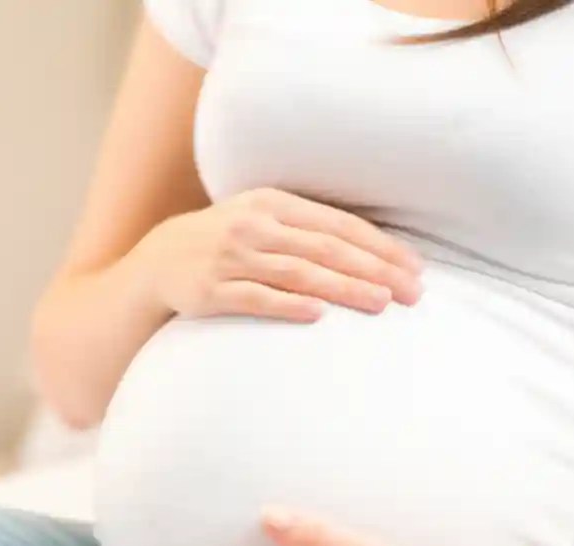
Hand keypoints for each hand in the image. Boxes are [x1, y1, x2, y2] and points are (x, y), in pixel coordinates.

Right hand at [135, 188, 422, 321]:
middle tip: (412, 293)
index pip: (339, 224)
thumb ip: (307, 227)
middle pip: (325, 248)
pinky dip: (287, 304)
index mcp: (272, 203)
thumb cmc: (226, 241)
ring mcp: (229, 258)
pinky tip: (317, 314)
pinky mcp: (211, 291)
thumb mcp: (262, 218)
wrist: (159, 260)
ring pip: (297, 273)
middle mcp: (252, 226)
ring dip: (343, 287)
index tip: (414, 269)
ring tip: (380, 303)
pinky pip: (255, 298)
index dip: (380, 247)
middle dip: (374, 270)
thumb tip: (375, 251)